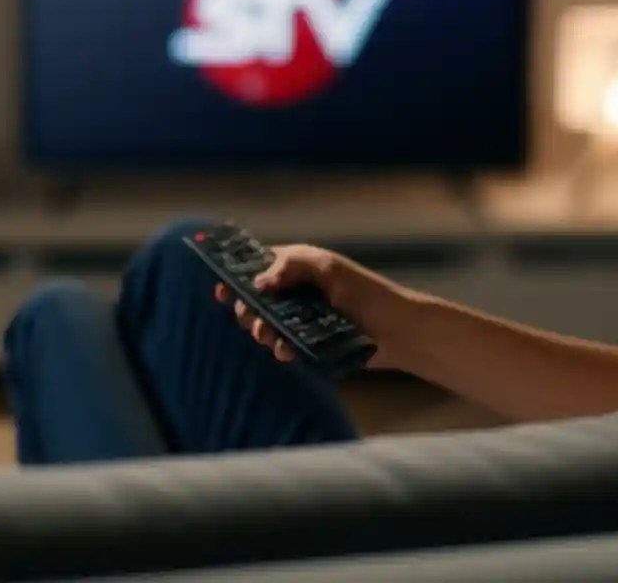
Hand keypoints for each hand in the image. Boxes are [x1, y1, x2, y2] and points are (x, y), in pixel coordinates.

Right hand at [213, 244, 405, 367]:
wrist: (397, 332)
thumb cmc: (366, 293)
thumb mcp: (329, 268)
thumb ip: (291, 266)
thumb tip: (258, 282)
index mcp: (298, 266)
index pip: (257, 266)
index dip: (236, 276)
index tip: (220, 289)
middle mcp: (296, 291)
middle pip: (255, 300)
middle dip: (247, 310)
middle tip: (254, 321)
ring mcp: (301, 319)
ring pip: (265, 325)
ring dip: (262, 332)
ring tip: (270, 339)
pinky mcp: (309, 343)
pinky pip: (283, 345)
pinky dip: (280, 348)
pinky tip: (286, 352)